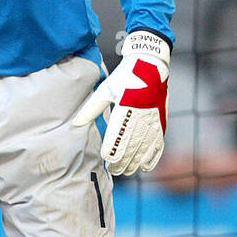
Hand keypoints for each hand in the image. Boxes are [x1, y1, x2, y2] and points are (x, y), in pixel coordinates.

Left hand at [72, 30, 169, 175]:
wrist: (151, 65)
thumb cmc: (124, 77)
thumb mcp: (105, 90)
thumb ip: (91, 109)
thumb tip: (76, 123)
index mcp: (126, 106)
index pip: (118, 134)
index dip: (112, 148)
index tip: (105, 159)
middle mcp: (141, 114)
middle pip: (132, 144)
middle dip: (123, 160)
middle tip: (114, 171)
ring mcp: (153, 119)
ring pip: (145, 146)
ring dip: (136, 161)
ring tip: (126, 171)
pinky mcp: (161, 121)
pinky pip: (158, 143)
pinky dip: (152, 156)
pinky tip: (144, 167)